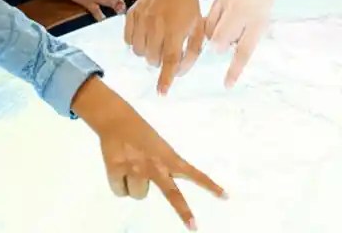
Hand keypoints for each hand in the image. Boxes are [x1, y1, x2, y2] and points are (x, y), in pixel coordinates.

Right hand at [72, 77, 224, 229]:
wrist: (115, 119)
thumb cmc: (140, 133)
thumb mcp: (159, 147)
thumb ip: (164, 166)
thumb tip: (162, 186)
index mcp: (168, 157)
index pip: (193, 173)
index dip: (209, 186)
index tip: (225, 196)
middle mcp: (155, 165)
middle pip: (172, 194)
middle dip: (183, 211)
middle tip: (193, 226)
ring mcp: (135, 169)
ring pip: (138, 195)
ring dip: (134, 186)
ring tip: (131, 167)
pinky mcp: (116, 170)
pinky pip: (121, 191)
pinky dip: (120, 185)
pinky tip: (119, 169)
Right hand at [124, 0, 203, 94]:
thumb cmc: (187, 3)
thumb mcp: (198, 26)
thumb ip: (193, 51)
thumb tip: (179, 71)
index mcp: (176, 30)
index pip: (170, 60)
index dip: (165, 79)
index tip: (161, 93)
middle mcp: (157, 27)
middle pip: (153, 60)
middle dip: (160, 61)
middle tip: (167, 49)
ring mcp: (142, 21)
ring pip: (138, 53)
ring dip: (147, 53)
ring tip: (156, 41)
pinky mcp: (131, 16)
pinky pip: (128, 41)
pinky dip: (135, 43)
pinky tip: (145, 35)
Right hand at [204, 0, 276, 87]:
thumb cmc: (262, 2)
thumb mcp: (261, 23)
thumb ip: (246, 40)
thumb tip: (227, 53)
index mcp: (257, 23)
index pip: (244, 52)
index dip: (234, 70)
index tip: (227, 85)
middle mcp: (241, 14)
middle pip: (220, 43)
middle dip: (221, 47)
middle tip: (230, 37)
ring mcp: (227, 6)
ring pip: (211, 33)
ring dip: (217, 35)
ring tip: (230, 23)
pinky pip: (207, 22)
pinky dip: (212, 25)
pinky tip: (222, 18)